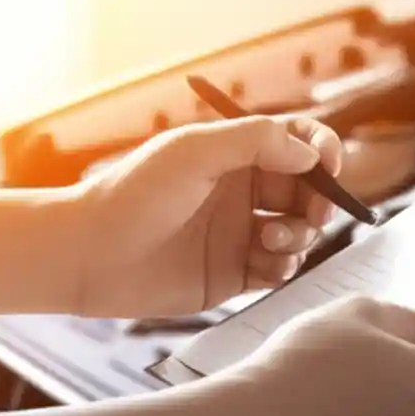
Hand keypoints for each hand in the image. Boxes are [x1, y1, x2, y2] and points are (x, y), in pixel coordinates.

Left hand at [72, 116, 343, 317]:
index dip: (323, 150)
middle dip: (319, 201)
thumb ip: (257, 141)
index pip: (298, 142)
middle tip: (311, 213)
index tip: (327, 167)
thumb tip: (311, 152)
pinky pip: (280, 270)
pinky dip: (284, 267)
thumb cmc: (133, 194)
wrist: (87, 255)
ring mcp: (240, 234)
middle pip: (308, 191)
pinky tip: (263, 264)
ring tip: (270, 241)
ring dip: (300, 235)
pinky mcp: (233, 274)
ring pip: (300, 232)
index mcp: (237, 155)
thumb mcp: (195, 150)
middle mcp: (244, 192)